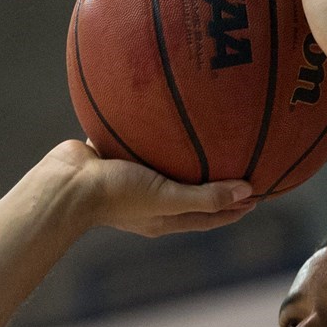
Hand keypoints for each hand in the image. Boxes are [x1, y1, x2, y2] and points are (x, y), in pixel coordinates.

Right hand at [40, 140, 256, 237]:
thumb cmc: (116, 195)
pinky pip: (144, 142)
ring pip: (170, 166)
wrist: (65, 183)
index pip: (211, 215)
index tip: (262, 191)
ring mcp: (133, 179)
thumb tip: (249, 191)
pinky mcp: (116, 157)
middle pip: (194, 192)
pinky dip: (159, 131)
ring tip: (211, 132)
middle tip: (245, 160)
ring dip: (190, 155)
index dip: (237, 207)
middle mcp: (152, 201)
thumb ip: (206, 196)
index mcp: (165, 217)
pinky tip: (168, 108)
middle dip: (220, 181)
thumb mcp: (166, 197)